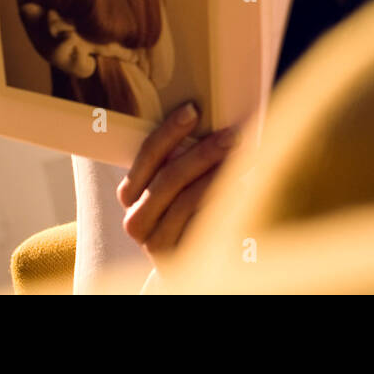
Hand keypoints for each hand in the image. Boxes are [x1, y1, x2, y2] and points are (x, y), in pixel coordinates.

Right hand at [117, 100, 238, 270]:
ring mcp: (154, 241)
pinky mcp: (177, 257)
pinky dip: (224, 201)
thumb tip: (212, 121)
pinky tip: (242, 186)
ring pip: (187, 200)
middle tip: (231, 135)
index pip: (147, 154)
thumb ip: (181, 159)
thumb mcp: (175, 186)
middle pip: (169, 177)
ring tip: (243, 158)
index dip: (169, 131)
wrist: (188, 262)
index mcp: (131, 192)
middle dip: (203, 152)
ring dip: (217, 175)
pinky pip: (203, 223)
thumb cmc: (184, 212)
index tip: (193, 110)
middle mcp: (136, 218)